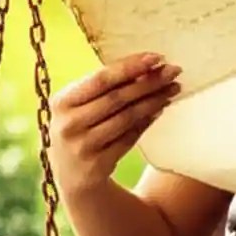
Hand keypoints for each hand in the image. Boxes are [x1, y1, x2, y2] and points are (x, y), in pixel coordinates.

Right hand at [49, 52, 181, 192]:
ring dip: (153, 101)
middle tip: (173, 71)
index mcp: (62, 102)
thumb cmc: (80, 129)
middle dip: (149, 82)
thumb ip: (105, 88)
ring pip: (127, 118)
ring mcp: (83, 146)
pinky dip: (147, 122)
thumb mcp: (79, 107)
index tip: (157, 57)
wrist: (70, 177)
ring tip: (172, 89)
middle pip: (117, 98)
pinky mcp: (98, 165)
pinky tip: (160, 109)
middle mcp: (69, 124)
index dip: (130, 66)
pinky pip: (129, 138)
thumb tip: (148, 68)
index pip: (101, 79)